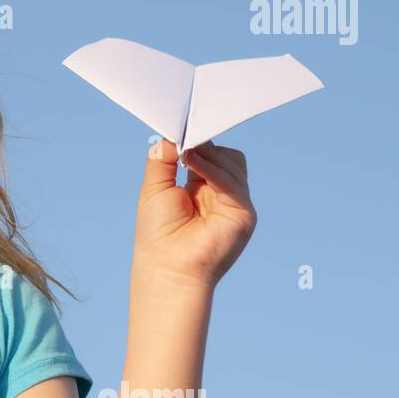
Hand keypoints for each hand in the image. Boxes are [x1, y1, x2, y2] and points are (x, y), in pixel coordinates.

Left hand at [132, 138, 256, 289]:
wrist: (167, 268)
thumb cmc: (158, 234)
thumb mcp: (155, 187)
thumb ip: (162, 159)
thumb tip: (169, 136)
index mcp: (203, 188)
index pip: (211, 155)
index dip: (198, 142)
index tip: (181, 130)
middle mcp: (223, 195)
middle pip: (226, 156)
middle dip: (204, 145)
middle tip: (183, 141)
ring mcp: (236, 203)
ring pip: (232, 163)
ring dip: (206, 155)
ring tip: (183, 154)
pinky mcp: (243, 213)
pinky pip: (231, 182)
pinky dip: (211, 169)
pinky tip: (190, 163)